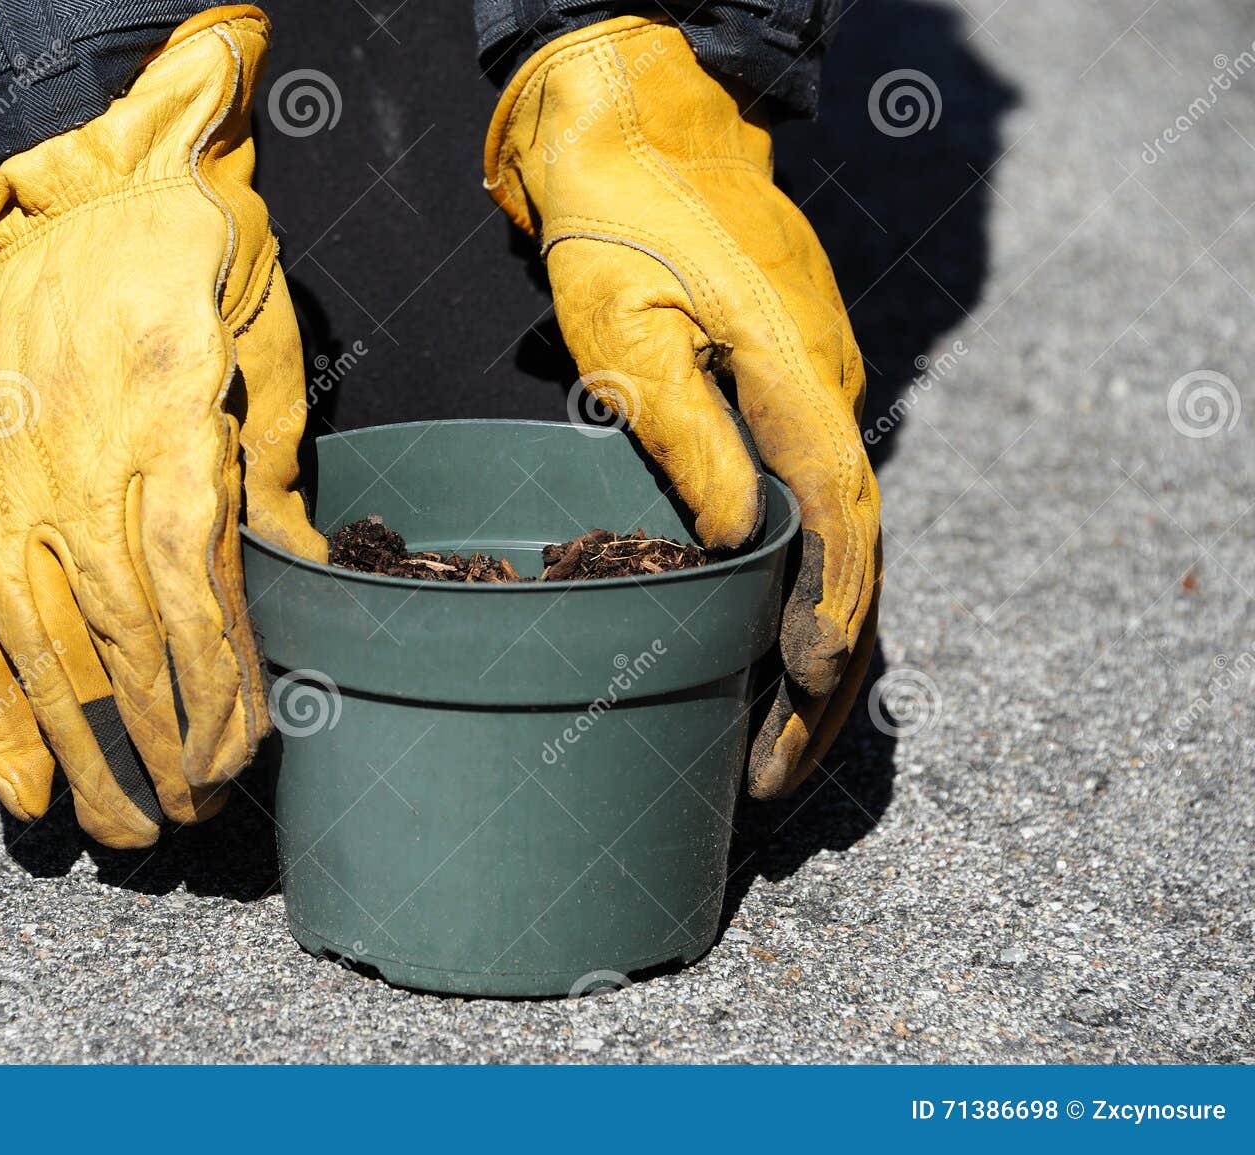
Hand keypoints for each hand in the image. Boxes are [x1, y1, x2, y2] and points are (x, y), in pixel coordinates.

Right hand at [0, 6, 323, 846]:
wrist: (80, 208)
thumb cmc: (198, 288)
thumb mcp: (264, 369)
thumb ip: (276, 488)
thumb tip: (313, 591)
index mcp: (172, 426)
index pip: (194, 588)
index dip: (218, 687)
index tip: (242, 759)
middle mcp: (79, 466)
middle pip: (122, 640)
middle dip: (163, 745)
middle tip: (197, 817)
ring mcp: (9, 489)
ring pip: (48, 648)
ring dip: (91, 753)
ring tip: (130, 830)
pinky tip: (25, 789)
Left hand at [485, 15, 881, 796]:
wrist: (642, 114)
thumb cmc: (615, 216)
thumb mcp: (623, 324)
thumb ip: (683, 435)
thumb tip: (732, 548)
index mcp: (799, 384)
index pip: (838, 531)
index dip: (826, 628)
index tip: (799, 707)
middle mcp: (828, 394)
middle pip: (855, 557)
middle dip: (826, 674)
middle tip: (776, 774)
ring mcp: (817, 389)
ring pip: (841, 541)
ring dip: (820, 643)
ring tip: (781, 740)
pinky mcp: (791, 386)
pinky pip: (817, 507)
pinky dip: (805, 587)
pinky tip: (776, 642)